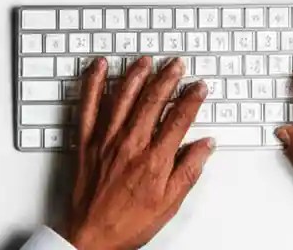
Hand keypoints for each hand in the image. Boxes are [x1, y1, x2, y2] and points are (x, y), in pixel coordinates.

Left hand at [61, 56, 214, 249]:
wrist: (91, 237)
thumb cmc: (128, 223)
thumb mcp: (169, 203)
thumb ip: (189, 170)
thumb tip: (206, 145)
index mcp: (154, 160)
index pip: (179, 119)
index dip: (192, 99)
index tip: (199, 86)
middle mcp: (130, 145)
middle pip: (152, 100)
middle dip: (168, 78)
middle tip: (177, 64)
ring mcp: (105, 140)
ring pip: (122, 96)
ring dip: (137, 74)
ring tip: (147, 60)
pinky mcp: (86, 142)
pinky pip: (88, 106)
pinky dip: (93, 83)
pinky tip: (100, 67)